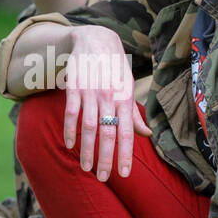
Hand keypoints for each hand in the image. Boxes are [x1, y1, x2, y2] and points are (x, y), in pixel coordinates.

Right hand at [63, 25, 151, 180]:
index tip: (124, 175)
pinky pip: (71, 112)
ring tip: (86, 167)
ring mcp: (91, 92)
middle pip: (107, 133)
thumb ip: (134, 114)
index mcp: (125, 99)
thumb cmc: (115, 69)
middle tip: (102, 178)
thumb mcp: (128, 88)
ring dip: (87, 149)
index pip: (127, 132)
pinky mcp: (75, 87)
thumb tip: (147, 134)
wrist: (96, 39)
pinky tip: (70, 144)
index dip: (126, 154)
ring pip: (89, 126)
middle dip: (105, 158)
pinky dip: (70, 130)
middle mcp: (109, 97)